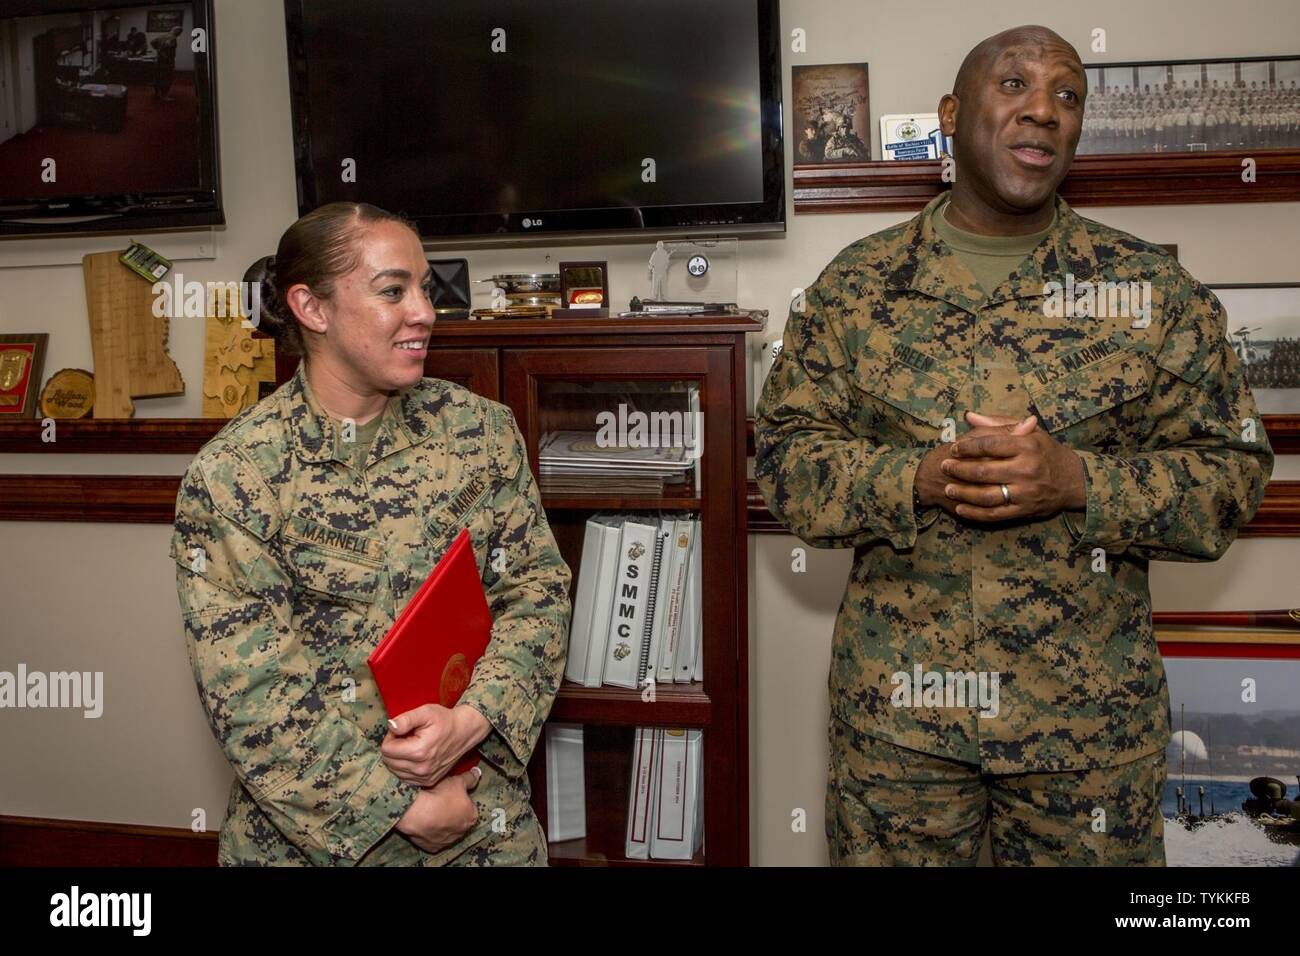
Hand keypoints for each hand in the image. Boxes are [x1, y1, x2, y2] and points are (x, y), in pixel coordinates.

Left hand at [381, 703, 490, 787]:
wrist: (464, 732)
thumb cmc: (445, 721)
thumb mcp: (425, 712)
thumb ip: (406, 719)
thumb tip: (390, 726)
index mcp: (419, 751)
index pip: (386, 749)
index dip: (390, 737)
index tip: (401, 730)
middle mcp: (421, 768)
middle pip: (389, 762)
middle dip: (393, 748)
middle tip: (405, 737)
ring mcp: (425, 777)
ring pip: (395, 771)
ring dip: (398, 758)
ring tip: (410, 745)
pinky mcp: (428, 782)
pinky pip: (405, 778)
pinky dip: (404, 768)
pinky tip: (413, 757)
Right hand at [394, 768, 481, 853]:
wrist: (417, 812)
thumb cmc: (440, 796)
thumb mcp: (457, 781)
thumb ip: (470, 778)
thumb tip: (477, 773)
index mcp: (472, 816)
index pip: (470, 806)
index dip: (461, 798)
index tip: (452, 793)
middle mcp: (462, 831)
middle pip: (459, 819)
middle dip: (452, 812)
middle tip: (441, 800)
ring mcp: (447, 841)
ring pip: (446, 830)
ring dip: (441, 822)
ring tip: (430, 810)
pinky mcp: (433, 847)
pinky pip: (433, 839)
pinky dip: (430, 832)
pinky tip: (424, 822)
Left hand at [938, 411, 1085, 521]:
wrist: (1074, 480)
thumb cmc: (1046, 452)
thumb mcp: (1030, 432)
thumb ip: (999, 424)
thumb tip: (969, 416)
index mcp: (1027, 446)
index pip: (989, 445)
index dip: (967, 447)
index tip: (953, 448)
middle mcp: (1026, 469)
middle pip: (983, 471)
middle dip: (959, 469)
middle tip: (944, 467)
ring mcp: (1025, 492)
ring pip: (986, 495)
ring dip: (963, 493)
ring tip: (948, 489)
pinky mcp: (1024, 510)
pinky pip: (995, 514)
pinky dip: (975, 513)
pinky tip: (961, 508)